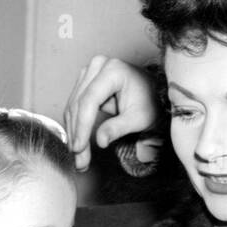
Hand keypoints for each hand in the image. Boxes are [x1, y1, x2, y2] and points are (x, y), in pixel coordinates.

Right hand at [64, 55, 161, 170]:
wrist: (153, 92)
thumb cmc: (150, 102)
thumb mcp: (138, 118)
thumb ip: (118, 128)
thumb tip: (100, 141)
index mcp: (113, 70)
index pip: (89, 100)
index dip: (82, 126)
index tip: (79, 148)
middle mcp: (98, 66)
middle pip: (79, 104)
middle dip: (77, 135)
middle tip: (79, 160)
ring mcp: (90, 72)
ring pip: (73, 107)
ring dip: (73, 134)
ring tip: (79, 157)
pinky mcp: (86, 81)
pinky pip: (75, 106)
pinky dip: (75, 126)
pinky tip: (78, 144)